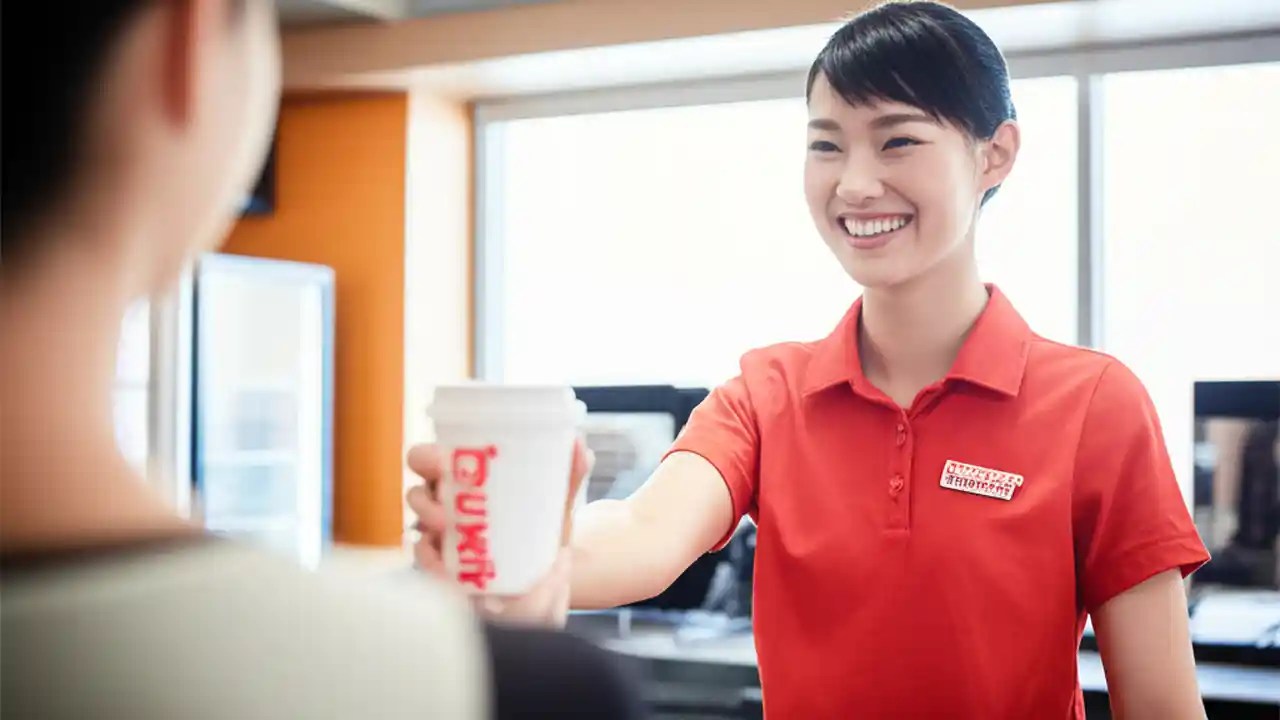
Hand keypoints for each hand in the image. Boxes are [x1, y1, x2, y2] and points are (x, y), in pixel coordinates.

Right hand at [405, 439, 591, 626]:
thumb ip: (570, 472)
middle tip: (446, 504)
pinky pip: (427, 563)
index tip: (445, 462)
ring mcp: (444, 537)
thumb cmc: (543, 527)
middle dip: (423, 496)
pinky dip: (432, 563)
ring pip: (417, 525)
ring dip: (426, 527)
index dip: (426, 457)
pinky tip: (445, 566)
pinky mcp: (446, 567)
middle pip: (417, 491)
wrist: (551, 575)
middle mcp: (447, 505)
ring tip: (447, 530)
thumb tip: (579, 443)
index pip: (429, 459)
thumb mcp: (557, 501)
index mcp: (465, 480)